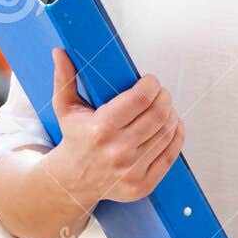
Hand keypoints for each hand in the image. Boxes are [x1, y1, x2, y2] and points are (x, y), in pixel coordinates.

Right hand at [42, 47, 183, 209]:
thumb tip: (60, 51)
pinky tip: (172, 125)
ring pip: (167, 133)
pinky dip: (176, 135)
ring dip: (171, 114)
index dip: (151, 85)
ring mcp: (131, 171)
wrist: (72, 181)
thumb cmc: (74, 137)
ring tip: (164, 107)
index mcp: (100, 129)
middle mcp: (117, 152)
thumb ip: (64, 77)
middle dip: (164, 97)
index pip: (140, 99)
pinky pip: (171, 155)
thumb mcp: (64, 107)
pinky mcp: (142, 185)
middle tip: (160, 92)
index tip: (150, 80)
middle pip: (159, 115)